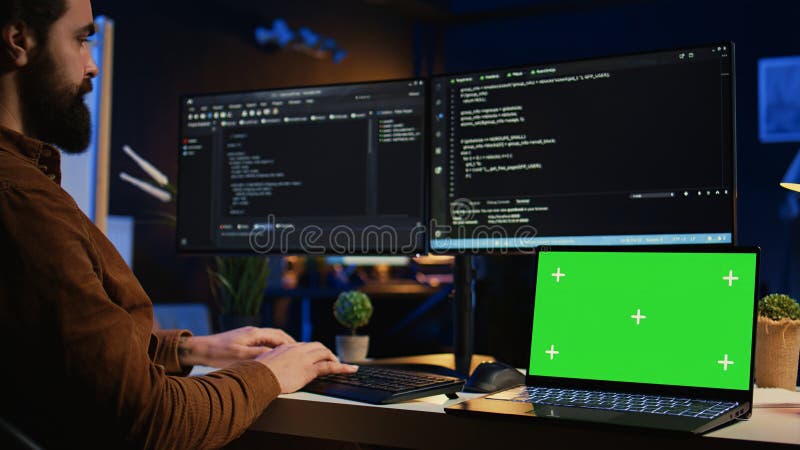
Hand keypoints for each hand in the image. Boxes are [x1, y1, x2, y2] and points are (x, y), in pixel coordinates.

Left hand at [179, 326, 295, 367]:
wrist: (200, 349)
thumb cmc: (219, 353)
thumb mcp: (240, 356)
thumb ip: (259, 355)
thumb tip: (277, 356)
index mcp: (254, 333)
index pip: (279, 336)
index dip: (291, 344)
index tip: (300, 352)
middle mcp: (253, 331)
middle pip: (276, 335)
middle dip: (288, 343)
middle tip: (299, 352)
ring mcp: (247, 335)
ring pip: (269, 339)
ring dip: (280, 346)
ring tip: (288, 355)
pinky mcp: (242, 340)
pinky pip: (262, 342)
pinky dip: (270, 348)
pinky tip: (271, 357)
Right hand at [256, 342, 358, 392]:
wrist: (256, 377)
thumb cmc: (255, 374)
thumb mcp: (262, 363)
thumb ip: (269, 362)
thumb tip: (265, 367)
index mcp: (286, 347)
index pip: (304, 346)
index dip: (312, 351)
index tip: (315, 356)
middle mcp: (297, 350)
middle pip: (317, 347)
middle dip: (326, 352)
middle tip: (331, 360)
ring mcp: (304, 359)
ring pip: (325, 354)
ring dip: (335, 359)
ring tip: (342, 366)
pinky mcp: (309, 370)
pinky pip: (329, 367)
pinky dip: (342, 367)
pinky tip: (350, 369)